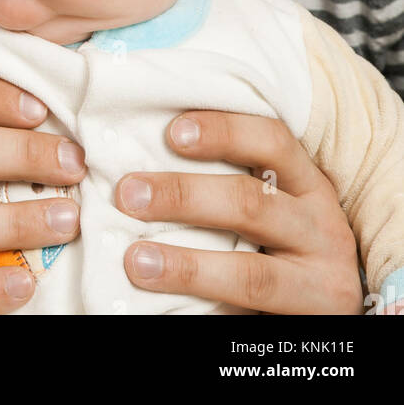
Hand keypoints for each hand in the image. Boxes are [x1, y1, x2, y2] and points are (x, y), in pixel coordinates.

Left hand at [114, 110, 362, 313]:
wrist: (325, 308)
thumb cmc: (287, 244)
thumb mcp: (276, 203)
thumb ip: (233, 183)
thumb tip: (149, 162)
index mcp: (309, 184)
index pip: (273, 142)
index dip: (224, 131)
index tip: (172, 132)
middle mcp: (322, 228)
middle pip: (252, 204)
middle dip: (184, 196)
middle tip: (128, 194)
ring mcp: (321, 282)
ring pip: (251, 274)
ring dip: (188, 267)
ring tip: (137, 260)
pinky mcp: (311, 323)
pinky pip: (253, 316)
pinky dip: (207, 307)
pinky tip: (169, 303)